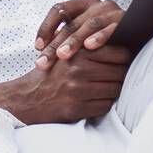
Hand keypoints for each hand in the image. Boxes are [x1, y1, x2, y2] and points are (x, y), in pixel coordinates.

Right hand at [5, 44, 132, 124]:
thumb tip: (121, 44)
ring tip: (105, 87)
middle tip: (116, 76)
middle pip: (120, 72)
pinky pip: (105, 106)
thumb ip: (88, 46)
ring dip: (113, 90)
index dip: (124, 58)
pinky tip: (95, 99)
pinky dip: (104, 103)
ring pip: (115, 90)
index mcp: (77, 52)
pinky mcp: (78, 108)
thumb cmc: (51, 73)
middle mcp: (78, 70)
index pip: (119, 53)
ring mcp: (78, 90)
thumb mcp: (65, 51)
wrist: (28, 97)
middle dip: (121, 75)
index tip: (121, 61)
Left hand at [33, 0, 125, 68]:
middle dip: (55, 44)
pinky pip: (111, 28)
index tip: (37, 46)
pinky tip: (90, 47)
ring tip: (63, 56)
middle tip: (43, 62)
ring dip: (75, 41)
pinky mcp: (126, 21)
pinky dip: (100, 37)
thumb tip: (40, 51)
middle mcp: (97, 4)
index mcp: (83, 4)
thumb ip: (64, 39)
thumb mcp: (83, 37)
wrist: (139, 40)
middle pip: (71, 23)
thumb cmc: (105, 41)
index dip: (46, 27)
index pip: (59, 9)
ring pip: (88, 25)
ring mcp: (112, 11)